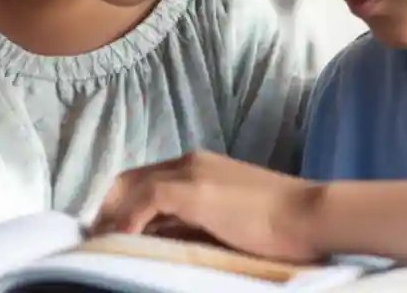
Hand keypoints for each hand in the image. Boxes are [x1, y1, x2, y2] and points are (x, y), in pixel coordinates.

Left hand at [91, 151, 323, 263]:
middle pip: (129, 179)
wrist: (310, 215)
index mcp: (199, 165)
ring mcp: (191, 172)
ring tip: (100, 246)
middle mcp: (189, 161)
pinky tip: (121, 242)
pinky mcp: (193, 189)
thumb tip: (161, 238)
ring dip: (111, 218)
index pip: (145, 179)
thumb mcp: (227, 220)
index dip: (121, 205)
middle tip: (96, 241)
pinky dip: (127, 222)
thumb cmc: (280, 225)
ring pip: (131, 187)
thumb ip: (194, 222)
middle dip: (107, 209)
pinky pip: (145, 201)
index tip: (109, 232)